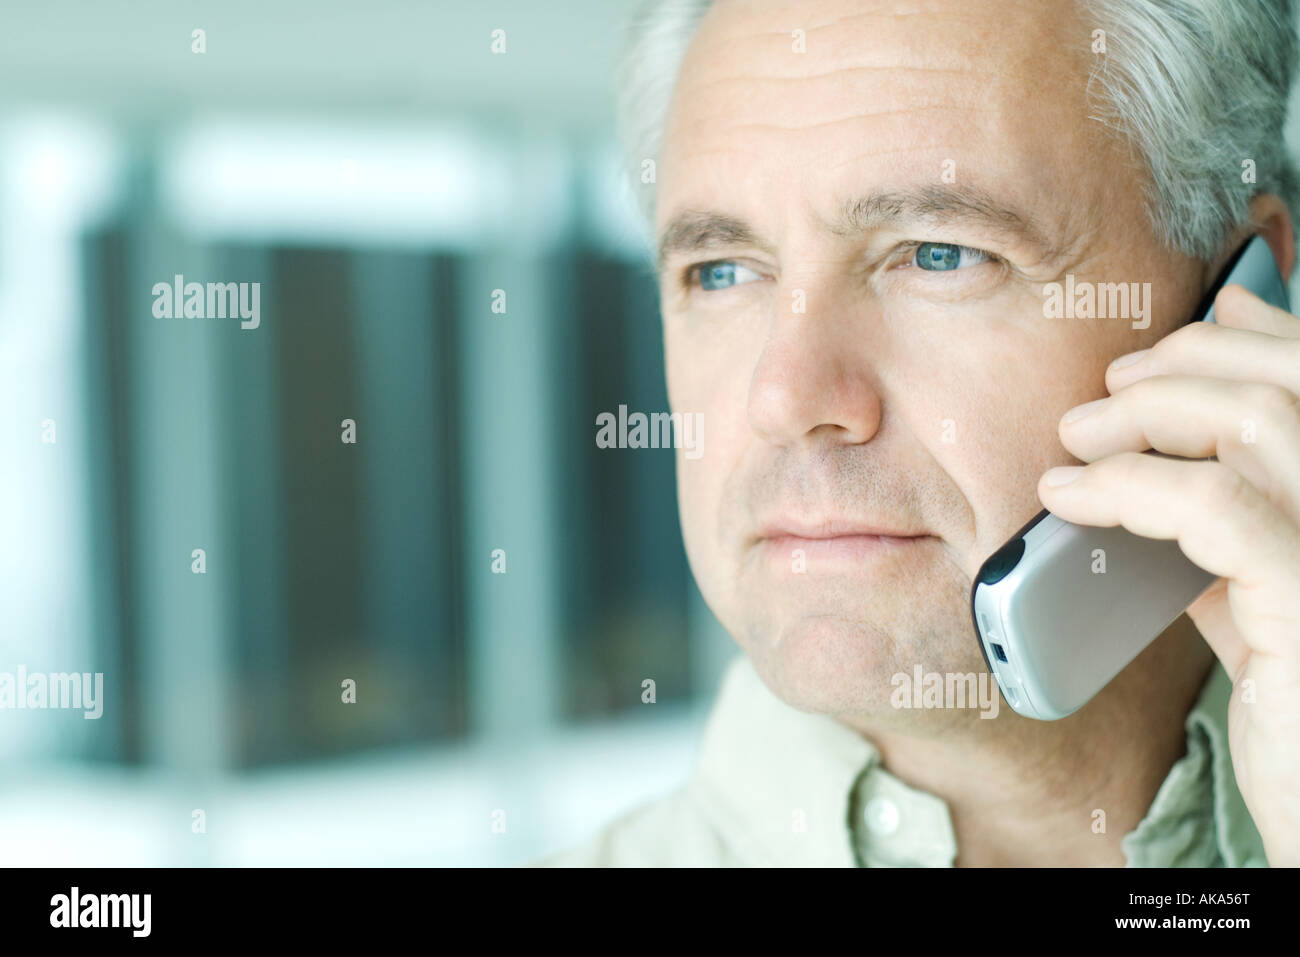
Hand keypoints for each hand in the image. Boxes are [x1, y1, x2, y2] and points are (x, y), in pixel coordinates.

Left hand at [1037, 281, 1299, 866]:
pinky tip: (1068, 496)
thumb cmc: (1297, 703)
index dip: (1244, 339)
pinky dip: (1128, 486)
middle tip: (1103, 393)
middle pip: (1289, 379)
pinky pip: (1215, 508)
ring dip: (1146, 412)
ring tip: (1076, 437)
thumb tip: (1157, 457)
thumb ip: (1225, 523)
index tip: (1157, 351)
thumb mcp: (1260, 594)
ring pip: (1256, 420)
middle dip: (1184, 364)